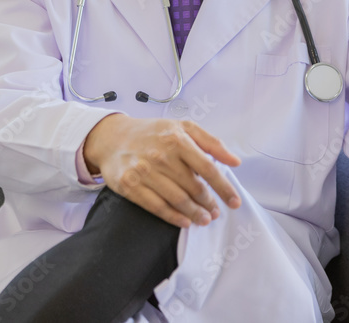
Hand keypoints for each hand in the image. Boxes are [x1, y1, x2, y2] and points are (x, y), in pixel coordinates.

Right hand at [84, 114, 241, 227]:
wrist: (112, 137)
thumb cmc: (154, 133)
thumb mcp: (184, 127)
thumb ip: (212, 142)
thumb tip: (236, 161)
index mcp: (178, 140)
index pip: (208, 169)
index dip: (224, 188)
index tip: (234, 201)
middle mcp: (162, 156)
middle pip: (194, 187)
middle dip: (209, 203)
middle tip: (217, 213)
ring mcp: (144, 172)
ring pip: (177, 199)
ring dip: (194, 213)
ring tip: (204, 219)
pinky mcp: (129, 186)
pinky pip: (156, 206)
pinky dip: (173, 217)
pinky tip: (185, 222)